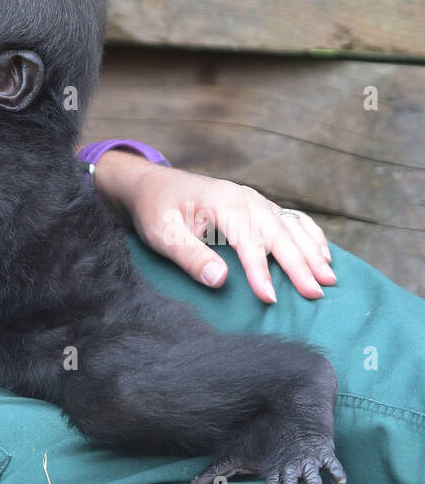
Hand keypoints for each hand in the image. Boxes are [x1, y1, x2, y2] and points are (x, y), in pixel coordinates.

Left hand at [93, 152, 335, 302]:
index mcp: (222, 202)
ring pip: (290, 226)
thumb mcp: (162, 233)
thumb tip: (220, 280)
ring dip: (312, 251)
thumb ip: (189, 256)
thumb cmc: (156, 210)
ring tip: (330, 279)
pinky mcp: (257, 206)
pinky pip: (291, 219)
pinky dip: (310, 235)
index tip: (269, 298)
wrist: (153, 185)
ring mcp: (253, 200)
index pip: (247, 240)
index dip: (259, 271)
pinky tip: (324, 254)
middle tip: (316, 293)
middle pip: (277, 233)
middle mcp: (244, 198)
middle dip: (299, 264)